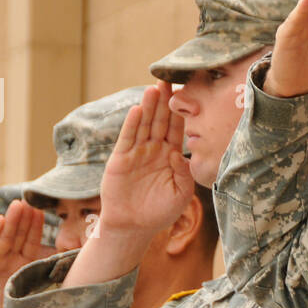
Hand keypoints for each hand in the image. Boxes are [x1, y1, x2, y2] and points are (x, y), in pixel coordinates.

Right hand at [0, 200, 53, 307]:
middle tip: (32, 202)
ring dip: (12, 221)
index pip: (31, 244)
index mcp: (20, 266)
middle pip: (19, 236)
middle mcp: (7, 259)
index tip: (41, 212)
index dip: (35, 228)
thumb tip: (62, 290)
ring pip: (5, 237)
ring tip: (18, 205)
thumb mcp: (20, 299)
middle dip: (25, 219)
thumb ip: (36, 291)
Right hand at [97, 83, 192, 239]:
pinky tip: (137, 110)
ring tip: (153, 89)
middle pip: (159, 121)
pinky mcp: (120, 159)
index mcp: (170, 156)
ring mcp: (137, 153)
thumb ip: (184, 173)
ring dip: (148, 107)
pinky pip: (128, 139)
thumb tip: (179, 153)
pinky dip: (132, 125)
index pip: (176, 129)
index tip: (187, 93)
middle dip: (163, 101)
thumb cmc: (160, 212)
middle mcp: (154, 150)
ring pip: (144, 125)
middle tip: (167, 80)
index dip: (180, 112)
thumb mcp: (181, 194)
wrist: (133, 227)